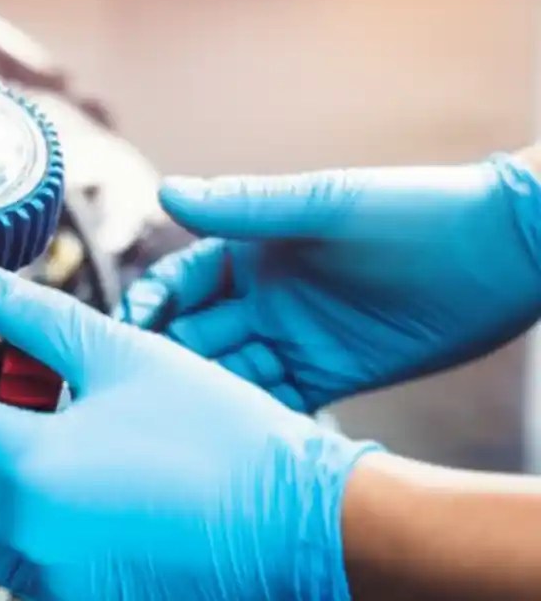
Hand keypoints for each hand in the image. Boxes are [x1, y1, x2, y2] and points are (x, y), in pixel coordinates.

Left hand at [0, 268, 377, 600]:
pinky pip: (25, 566)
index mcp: (20, 465)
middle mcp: (23, 535)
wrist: (301, 524)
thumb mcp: (124, 358)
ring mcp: (51, 580)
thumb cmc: (222, 440)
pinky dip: (29, 529)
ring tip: (45, 446)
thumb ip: (40, 321)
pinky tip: (78, 495)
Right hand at [123, 155, 540, 411]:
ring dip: (203, 392)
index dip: (152, 302)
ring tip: (181, 419)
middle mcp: (263, 296)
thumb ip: (245, 207)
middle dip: (166, 357)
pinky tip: (229, 434)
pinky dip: (249, 415)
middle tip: (143, 388)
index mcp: (253, 249)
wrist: (500, 255)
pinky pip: (273, 399)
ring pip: (226, 371)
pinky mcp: (325, 374)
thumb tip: (166, 193)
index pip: (182, 280)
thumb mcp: (324, 207)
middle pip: (194, 332)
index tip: (128, 326)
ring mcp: (291, 337)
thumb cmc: (415, 213)